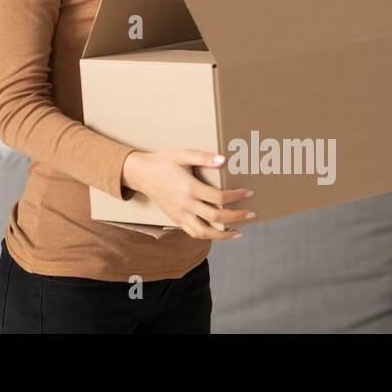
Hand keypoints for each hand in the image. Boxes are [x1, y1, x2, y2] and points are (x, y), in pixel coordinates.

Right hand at [121, 149, 253, 239]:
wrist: (140, 174)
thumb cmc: (162, 161)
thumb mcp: (182, 155)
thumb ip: (203, 157)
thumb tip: (223, 160)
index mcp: (189, 188)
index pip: (218, 196)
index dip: (236, 196)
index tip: (248, 193)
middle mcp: (185, 204)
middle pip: (216, 216)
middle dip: (236, 216)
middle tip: (251, 213)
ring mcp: (179, 214)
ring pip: (204, 232)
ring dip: (223, 235)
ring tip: (238, 232)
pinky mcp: (175, 219)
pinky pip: (193, 233)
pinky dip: (207, 236)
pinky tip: (217, 232)